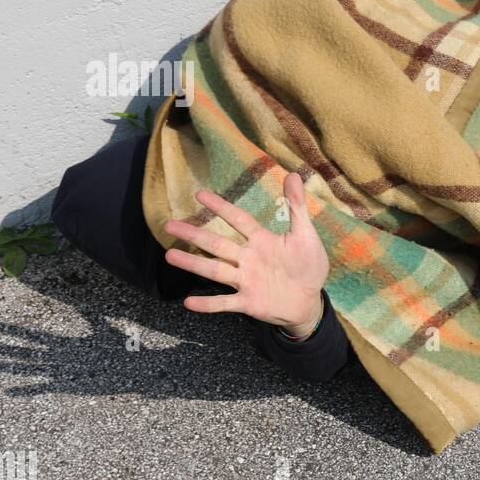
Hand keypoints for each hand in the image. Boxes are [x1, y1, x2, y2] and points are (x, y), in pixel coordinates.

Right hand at [164, 173, 329, 337]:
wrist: (310, 301)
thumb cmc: (307, 266)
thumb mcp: (305, 235)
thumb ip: (297, 207)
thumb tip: (294, 174)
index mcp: (261, 241)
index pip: (238, 220)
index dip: (221, 207)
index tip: (200, 194)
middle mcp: (248, 259)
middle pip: (217, 244)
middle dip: (194, 234)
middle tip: (169, 225)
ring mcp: (246, 281)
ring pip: (215, 270)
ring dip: (193, 264)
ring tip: (170, 255)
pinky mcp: (248, 302)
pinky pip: (225, 303)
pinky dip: (208, 304)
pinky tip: (188, 303)